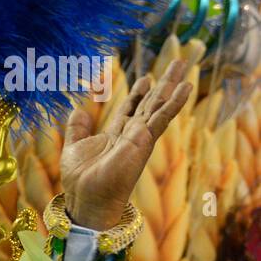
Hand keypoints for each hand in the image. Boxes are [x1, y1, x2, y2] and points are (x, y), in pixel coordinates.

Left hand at [59, 59, 192, 230]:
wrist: (86, 197)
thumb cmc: (80, 179)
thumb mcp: (74, 147)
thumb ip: (78, 129)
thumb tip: (79, 109)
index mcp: (116, 134)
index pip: (130, 108)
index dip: (138, 92)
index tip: (146, 77)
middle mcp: (131, 134)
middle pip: (150, 103)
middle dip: (163, 83)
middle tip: (177, 63)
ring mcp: (140, 137)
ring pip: (159, 106)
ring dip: (172, 86)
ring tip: (183, 66)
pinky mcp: (144, 141)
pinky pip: (162, 117)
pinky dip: (174, 102)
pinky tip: (186, 88)